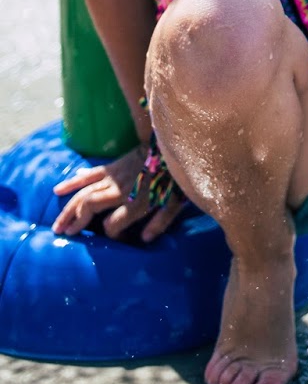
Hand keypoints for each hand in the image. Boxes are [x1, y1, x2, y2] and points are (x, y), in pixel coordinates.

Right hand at [52, 144, 183, 243]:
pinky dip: (73, 182)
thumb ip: (160, 223)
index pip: (113, 225)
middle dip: (75, 221)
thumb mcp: (175, 202)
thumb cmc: (175, 176)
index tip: (116, 239)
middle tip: (63, 234)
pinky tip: (59, 189)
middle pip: (89, 207)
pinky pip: (89, 175)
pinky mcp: (112, 166)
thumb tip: (145, 241)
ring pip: (84, 192)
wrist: (170, 142)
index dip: (112, 235)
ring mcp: (113, 177)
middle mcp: (120, 190)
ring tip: (57, 223)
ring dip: (68, 208)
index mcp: (136, 202)